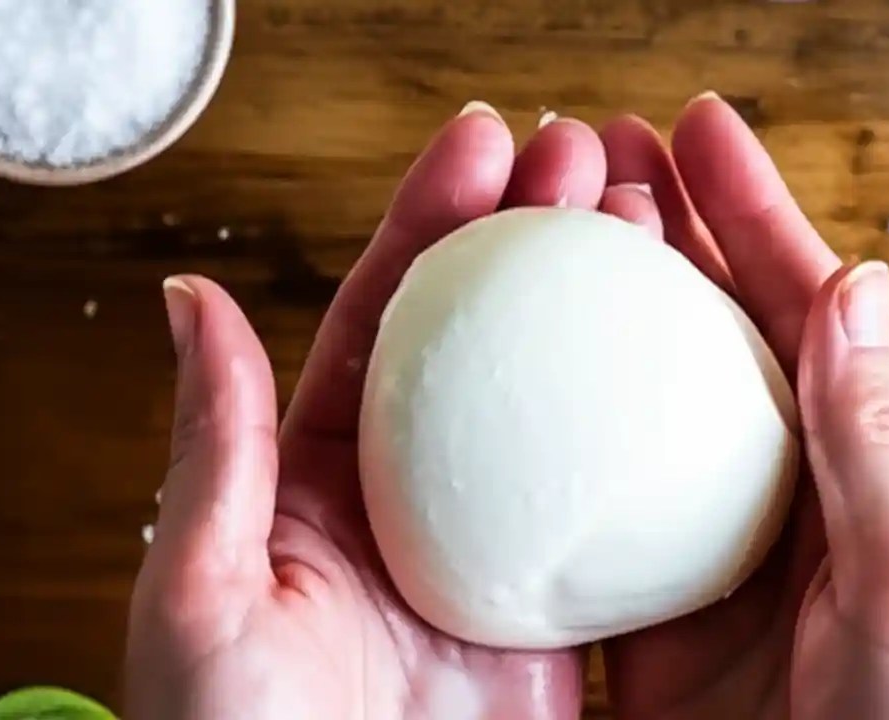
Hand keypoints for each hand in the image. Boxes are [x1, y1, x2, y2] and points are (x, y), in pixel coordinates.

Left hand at [124, 103, 653, 718]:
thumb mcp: (202, 594)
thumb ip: (216, 449)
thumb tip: (194, 298)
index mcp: (323, 478)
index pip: (384, 317)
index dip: (431, 221)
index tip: (485, 141)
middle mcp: (417, 495)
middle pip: (486, 337)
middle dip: (534, 233)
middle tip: (590, 153)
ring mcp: (496, 546)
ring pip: (559, 400)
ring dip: (604, 305)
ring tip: (651, 221)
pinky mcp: (561, 610)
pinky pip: (613, 505)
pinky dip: (653, 428)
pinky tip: (694, 355)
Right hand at [599, 95, 888, 718]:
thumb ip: (871, 442)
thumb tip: (850, 286)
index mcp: (859, 480)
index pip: (800, 315)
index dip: (749, 213)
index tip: (693, 127)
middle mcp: (777, 506)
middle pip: (704, 342)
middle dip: (655, 239)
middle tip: (594, 155)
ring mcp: (701, 562)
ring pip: (635, 414)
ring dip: (593, 323)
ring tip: (539, 237)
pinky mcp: (644, 630)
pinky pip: (583, 521)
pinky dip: (543, 452)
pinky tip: (496, 396)